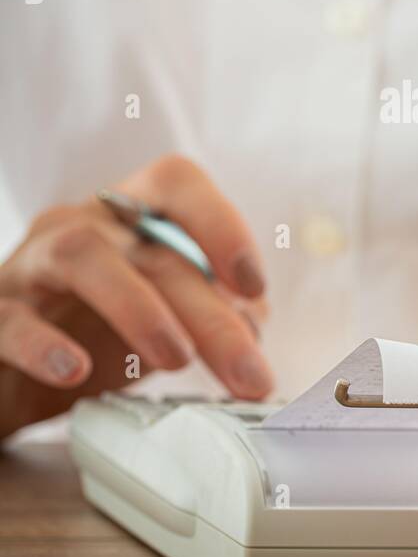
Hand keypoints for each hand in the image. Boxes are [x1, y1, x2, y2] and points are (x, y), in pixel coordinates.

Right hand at [0, 154, 272, 439]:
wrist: (6, 373)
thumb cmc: (85, 331)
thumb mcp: (155, 320)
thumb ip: (205, 313)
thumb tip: (253, 327)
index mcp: (125, 217)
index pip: (178, 183)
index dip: (221, 223)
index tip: (254, 286)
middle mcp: (79, 226)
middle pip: (152, 248)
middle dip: (209, 312)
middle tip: (248, 370)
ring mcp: (30, 266)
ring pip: (82, 255)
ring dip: (138, 306)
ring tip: (177, 359)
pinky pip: (13, 318)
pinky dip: (44, 343)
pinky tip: (76, 371)